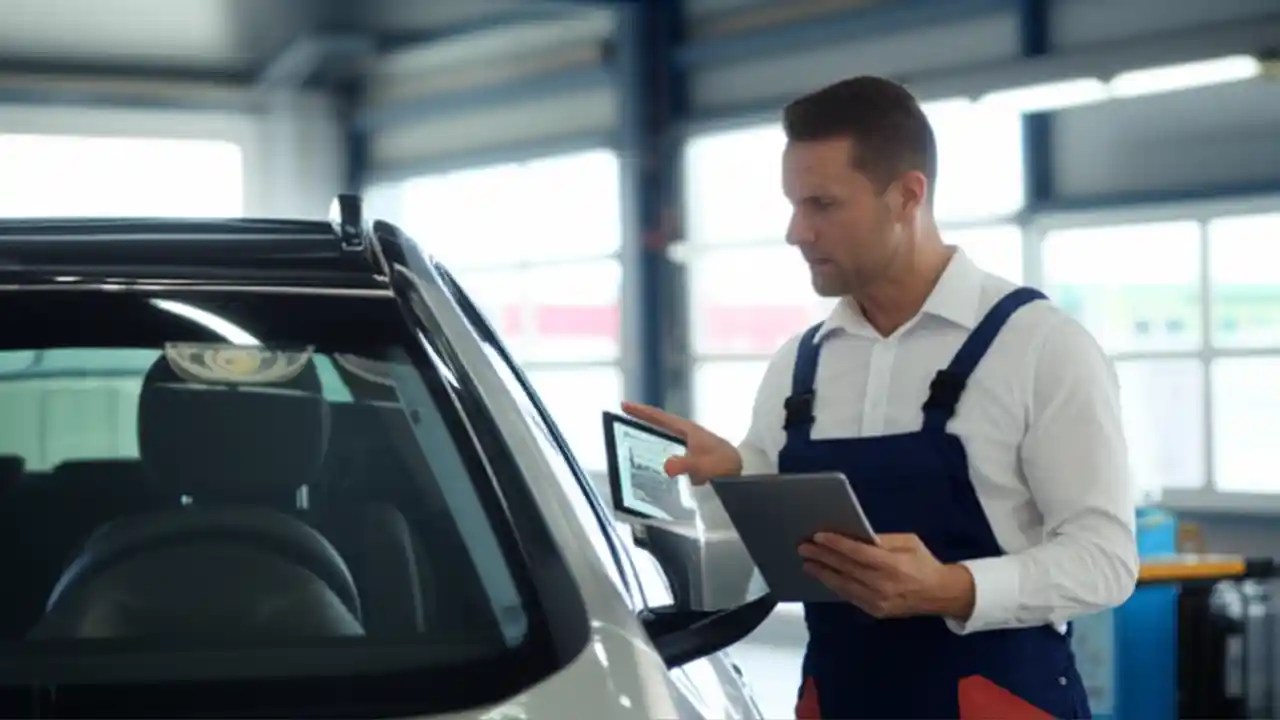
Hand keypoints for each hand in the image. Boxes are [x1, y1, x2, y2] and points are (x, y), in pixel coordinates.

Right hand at [620, 401, 742, 484]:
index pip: (661, 417)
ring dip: (650, 426)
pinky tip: (651, 448)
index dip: (643, 411)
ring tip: (633, 425)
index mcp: (687, 430)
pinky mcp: (690, 452)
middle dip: (643, 415)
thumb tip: (667, 466)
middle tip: (624, 409)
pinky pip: (669, 443)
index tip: (625, 404)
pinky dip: (658, 440)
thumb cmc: (722, 466)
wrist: (739, 474)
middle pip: (661, 420)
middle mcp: (687, 432)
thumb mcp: (703, 466)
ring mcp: (689, 442)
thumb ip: (686, 465)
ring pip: (665, 431)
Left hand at [798, 532, 974, 620]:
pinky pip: (849, 596)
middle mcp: (883, 585)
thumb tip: (855, 535)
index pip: (857, 553)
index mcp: (893, 565)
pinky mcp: (875, 611)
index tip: (818, 536)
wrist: (941, 594)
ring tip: (807, 563)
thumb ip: (882, 540)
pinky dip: (835, 586)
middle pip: (845, 569)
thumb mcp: (908, 542)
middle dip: (822, 557)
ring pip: (843, 586)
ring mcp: (878, 601)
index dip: (836, 544)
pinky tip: (824, 577)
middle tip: (804, 548)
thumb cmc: (923, 562)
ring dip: (823, 573)